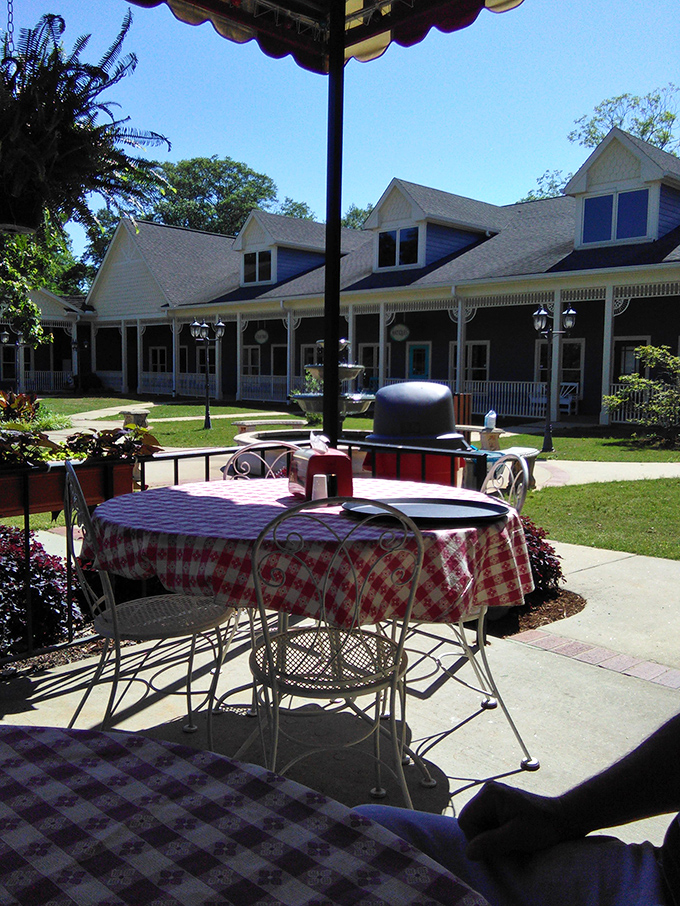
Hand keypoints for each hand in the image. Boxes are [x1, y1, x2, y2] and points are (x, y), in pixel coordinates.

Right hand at [458, 781, 575, 860]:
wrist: (563, 819)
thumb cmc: (542, 826)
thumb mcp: (516, 837)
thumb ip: (491, 843)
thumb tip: (469, 853)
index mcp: (489, 794)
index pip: (466, 820)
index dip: (476, 838)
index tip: (496, 848)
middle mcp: (488, 792)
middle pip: (471, 822)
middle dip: (485, 838)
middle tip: (506, 846)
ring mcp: (494, 798)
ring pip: (479, 825)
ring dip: (491, 838)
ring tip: (510, 841)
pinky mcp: (500, 805)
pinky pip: (488, 823)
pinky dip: (497, 834)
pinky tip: (511, 837)